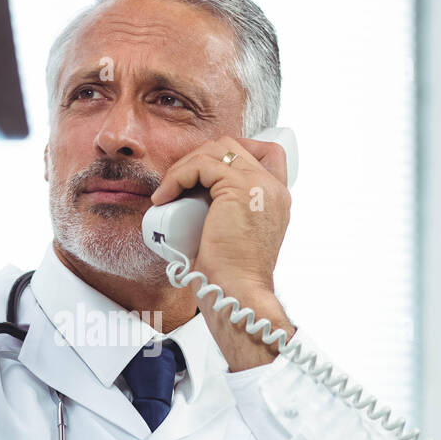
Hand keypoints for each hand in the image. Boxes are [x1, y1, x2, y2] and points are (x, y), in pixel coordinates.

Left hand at [148, 135, 294, 368]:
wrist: (235, 294)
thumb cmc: (227, 276)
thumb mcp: (232, 236)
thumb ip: (227, 214)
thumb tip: (193, 201)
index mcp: (277, 199)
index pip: (266, 153)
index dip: (231, 154)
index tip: (202, 174)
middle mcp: (274, 188)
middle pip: (234, 146)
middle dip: (199, 158)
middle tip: (177, 183)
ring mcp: (260, 185)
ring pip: (217, 149)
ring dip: (185, 165)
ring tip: (168, 192)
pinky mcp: (240, 188)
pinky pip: (201, 164)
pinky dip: (177, 176)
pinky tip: (164, 197)